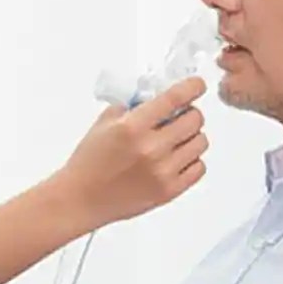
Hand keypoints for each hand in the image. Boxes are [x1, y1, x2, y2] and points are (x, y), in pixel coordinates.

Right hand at [54, 77, 208, 226]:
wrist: (81, 198)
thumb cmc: (90, 162)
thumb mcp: (105, 123)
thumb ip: (132, 107)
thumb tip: (157, 96)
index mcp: (133, 127)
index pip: (175, 98)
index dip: (192, 87)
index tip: (198, 85)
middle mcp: (151, 148)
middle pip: (194, 119)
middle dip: (189, 113)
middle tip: (180, 116)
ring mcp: (163, 171)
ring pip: (201, 142)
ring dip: (192, 136)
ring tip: (178, 138)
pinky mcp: (169, 191)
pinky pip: (199, 167)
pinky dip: (192, 159)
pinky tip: (178, 158)